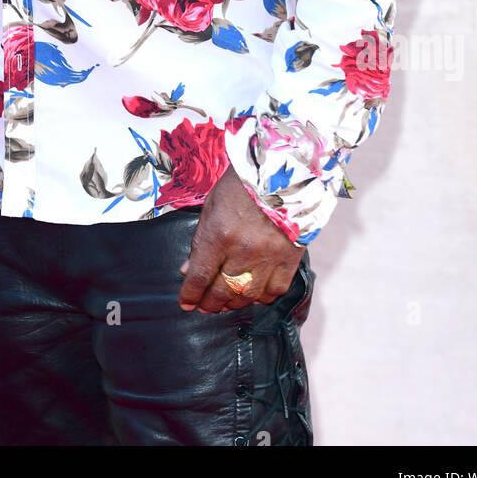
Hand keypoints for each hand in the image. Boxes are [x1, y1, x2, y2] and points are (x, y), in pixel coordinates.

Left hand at [178, 165, 303, 312]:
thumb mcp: (212, 206)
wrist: (281, 171)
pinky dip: (263, 297)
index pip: (200, 276)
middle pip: (222, 291)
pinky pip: (275, 290)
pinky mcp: (289, 258)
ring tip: (227, 302)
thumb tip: (189, 271)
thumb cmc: (241, 185)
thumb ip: (200, 241)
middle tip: (205, 306)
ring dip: (234, 303)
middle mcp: (243, 250)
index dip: (190, 295)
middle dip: (210, 303)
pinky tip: (254, 293)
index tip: (186, 303)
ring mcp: (269, 256)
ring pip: (248, 295)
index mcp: (219, 234)